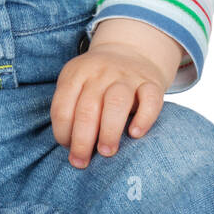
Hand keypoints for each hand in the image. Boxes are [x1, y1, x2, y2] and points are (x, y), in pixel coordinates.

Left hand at [50, 42, 168, 167]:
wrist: (130, 52)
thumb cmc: (98, 81)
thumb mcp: (77, 84)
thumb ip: (71, 109)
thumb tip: (71, 148)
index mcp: (76, 73)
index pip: (63, 106)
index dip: (63, 132)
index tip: (68, 148)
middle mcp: (100, 72)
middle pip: (88, 108)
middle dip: (82, 140)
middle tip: (82, 162)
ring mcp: (127, 76)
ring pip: (117, 102)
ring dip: (109, 130)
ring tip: (106, 152)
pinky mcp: (151, 82)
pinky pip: (150, 99)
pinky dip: (143, 118)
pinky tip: (135, 134)